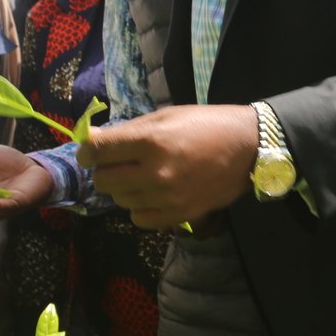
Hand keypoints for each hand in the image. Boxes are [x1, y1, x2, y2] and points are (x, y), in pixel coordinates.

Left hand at [78, 104, 256, 230]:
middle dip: (104, 170)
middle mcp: (156, 171)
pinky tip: (151, 194)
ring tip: (140, 177)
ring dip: (123, 188)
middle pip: (103, 180)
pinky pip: (140, 219)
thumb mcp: (166, 116)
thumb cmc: (206, 124)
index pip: (98, 151)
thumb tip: (92, 140)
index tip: (89, 153)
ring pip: (120, 200)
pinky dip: (139, 208)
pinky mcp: (179, 215)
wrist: (248, 148)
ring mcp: (167, 197)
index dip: (87, 152)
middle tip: (117, 164)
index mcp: (151, 140)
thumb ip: (129, 130)